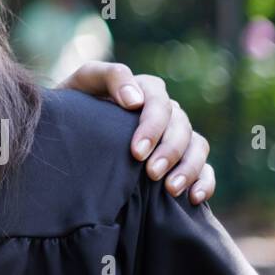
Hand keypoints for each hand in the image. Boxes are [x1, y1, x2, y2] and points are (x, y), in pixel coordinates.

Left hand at [56, 62, 215, 203]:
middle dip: (169, 151)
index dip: (153, 127)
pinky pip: (205, 168)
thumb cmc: (75, 104)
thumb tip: (135, 101)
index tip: (136, 152)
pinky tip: (193, 197)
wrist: (68, 131)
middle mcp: (166, 111)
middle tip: (152, 173)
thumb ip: (110, 76)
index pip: (160, 103)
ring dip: (188, 167)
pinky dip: (204, 181)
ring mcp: (177, 134)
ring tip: (171, 189)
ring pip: (197, 145)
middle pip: (181, 126)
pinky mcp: (183, 158)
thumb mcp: (84, 82)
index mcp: (146, 89)